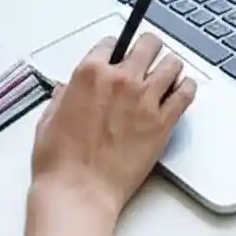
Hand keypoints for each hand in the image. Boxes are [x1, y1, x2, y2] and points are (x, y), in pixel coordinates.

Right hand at [31, 34, 196, 217]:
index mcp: (89, 74)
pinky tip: (181, 92)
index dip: (115, 51)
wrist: (79, 191)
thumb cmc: (60, 162)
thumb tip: (69, 90)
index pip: (111, 44)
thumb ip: (63, 97)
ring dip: (169, 67)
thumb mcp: (49, 119)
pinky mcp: (163, 122)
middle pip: (148, 44)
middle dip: (147, 49)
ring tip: (166, 76)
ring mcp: (145, 100)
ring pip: (172, 64)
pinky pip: (186, 93)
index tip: (118, 57)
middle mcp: (120, 80)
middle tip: (147, 59)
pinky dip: (186, 89)